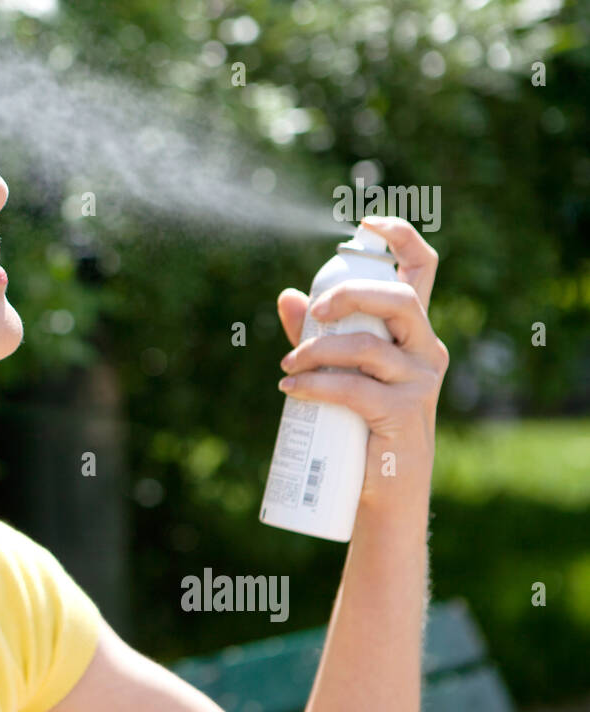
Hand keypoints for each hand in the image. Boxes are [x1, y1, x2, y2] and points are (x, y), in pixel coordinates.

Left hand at [276, 216, 449, 517]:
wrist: (381, 489)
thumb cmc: (361, 423)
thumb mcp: (340, 371)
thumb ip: (316, 335)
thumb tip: (286, 296)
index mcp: (414, 331)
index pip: (423, 271)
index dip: (400, 239)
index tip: (367, 223)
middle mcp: (426, 350)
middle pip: (398, 300)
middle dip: (349, 295)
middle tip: (314, 315)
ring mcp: (418, 381)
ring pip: (367, 346)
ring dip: (317, 351)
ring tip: (288, 368)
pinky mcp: (402, 413)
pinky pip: (354, 387)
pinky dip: (315, 385)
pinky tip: (291, 389)